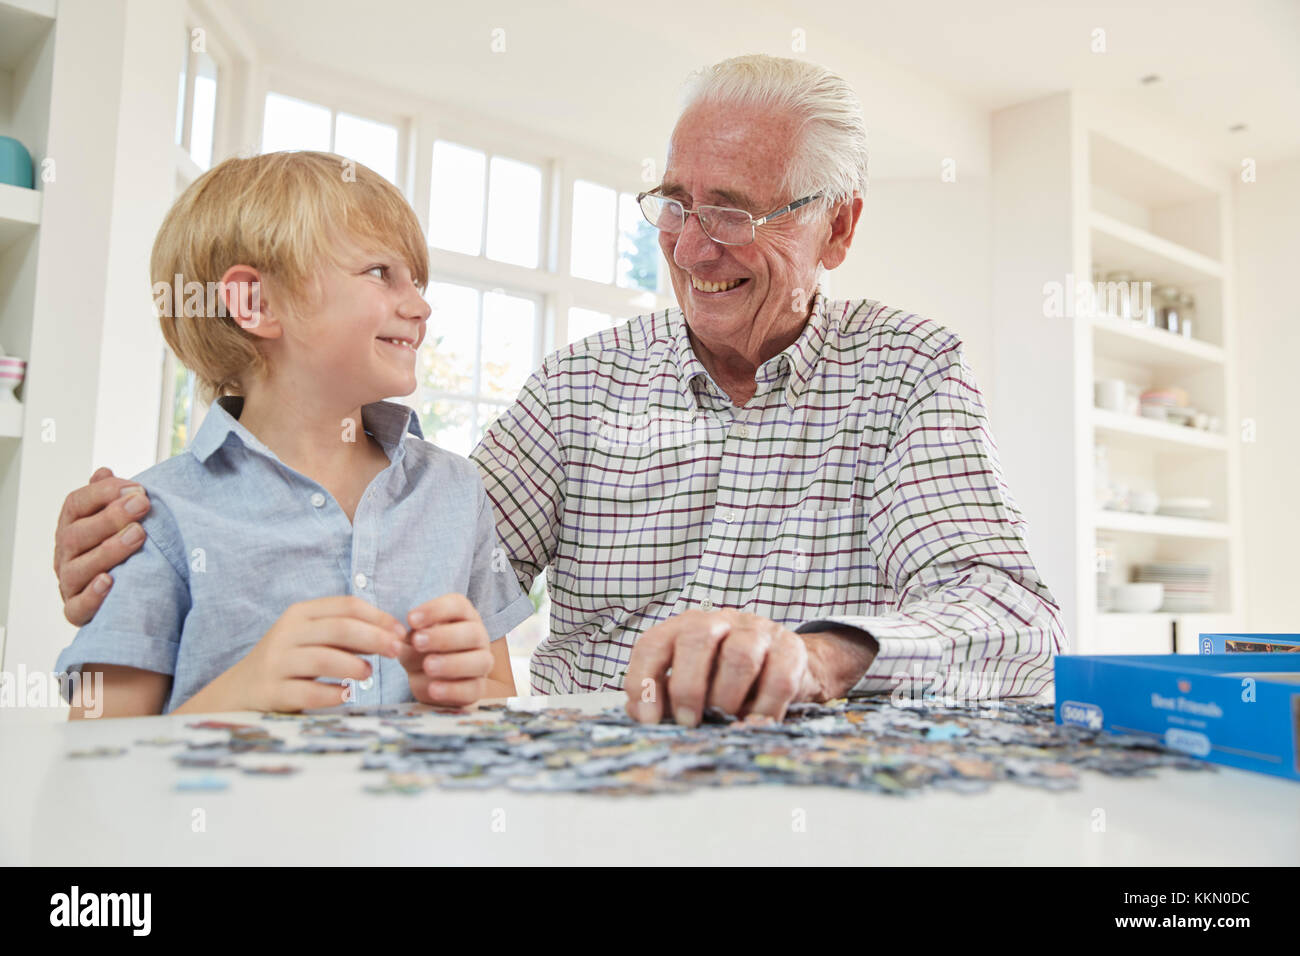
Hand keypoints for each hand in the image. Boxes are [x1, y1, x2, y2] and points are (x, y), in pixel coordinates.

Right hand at [54, 467, 151, 625]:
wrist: (124, 593)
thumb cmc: (119, 548)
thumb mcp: (114, 520)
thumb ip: (108, 498)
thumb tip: (104, 472)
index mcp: (71, 526)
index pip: (76, 503)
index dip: (103, 493)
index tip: (136, 488)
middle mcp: (66, 553)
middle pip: (77, 534)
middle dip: (111, 517)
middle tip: (142, 505)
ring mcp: (70, 582)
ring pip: (79, 568)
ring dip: (109, 550)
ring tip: (138, 535)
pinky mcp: (77, 610)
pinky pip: (78, 607)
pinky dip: (93, 595)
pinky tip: (109, 581)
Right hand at [206, 596, 406, 712]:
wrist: (239, 691)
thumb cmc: (290, 661)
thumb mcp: (311, 637)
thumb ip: (345, 631)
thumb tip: (393, 632)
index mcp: (300, 614)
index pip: (347, 606)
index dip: (379, 617)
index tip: (401, 632)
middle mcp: (286, 634)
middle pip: (340, 628)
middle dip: (376, 639)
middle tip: (396, 652)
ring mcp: (276, 663)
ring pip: (325, 659)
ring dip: (355, 666)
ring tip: (368, 674)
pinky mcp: (271, 692)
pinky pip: (310, 693)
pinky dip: (335, 694)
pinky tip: (346, 694)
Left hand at [398, 593, 494, 707]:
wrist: (437, 681)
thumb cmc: (425, 652)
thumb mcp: (413, 642)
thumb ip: (408, 641)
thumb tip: (394, 643)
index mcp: (464, 616)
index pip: (457, 605)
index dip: (435, 610)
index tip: (410, 619)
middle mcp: (478, 637)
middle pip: (472, 632)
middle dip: (444, 636)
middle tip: (418, 642)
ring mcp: (482, 663)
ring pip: (479, 661)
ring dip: (452, 663)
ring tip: (428, 666)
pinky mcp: (478, 689)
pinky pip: (473, 689)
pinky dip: (453, 690)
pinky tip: (433, 689)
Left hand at [623, 610, 877, 725]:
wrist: (787, 665)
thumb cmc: (726, 678)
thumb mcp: (690, 685)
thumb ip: (662, 695)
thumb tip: (637, 712)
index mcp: (684, 627)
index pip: (654, 643)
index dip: (644, 680)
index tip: (648, 720)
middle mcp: (719, 621)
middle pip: (697, 638)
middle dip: (688, 686)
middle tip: (688, 722)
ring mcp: (757, 631)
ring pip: (739, 655)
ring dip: (727, 696)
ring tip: (724, 723)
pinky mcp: (791, 649)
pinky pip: (779, 678)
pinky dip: (764, 708)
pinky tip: (754, 725)